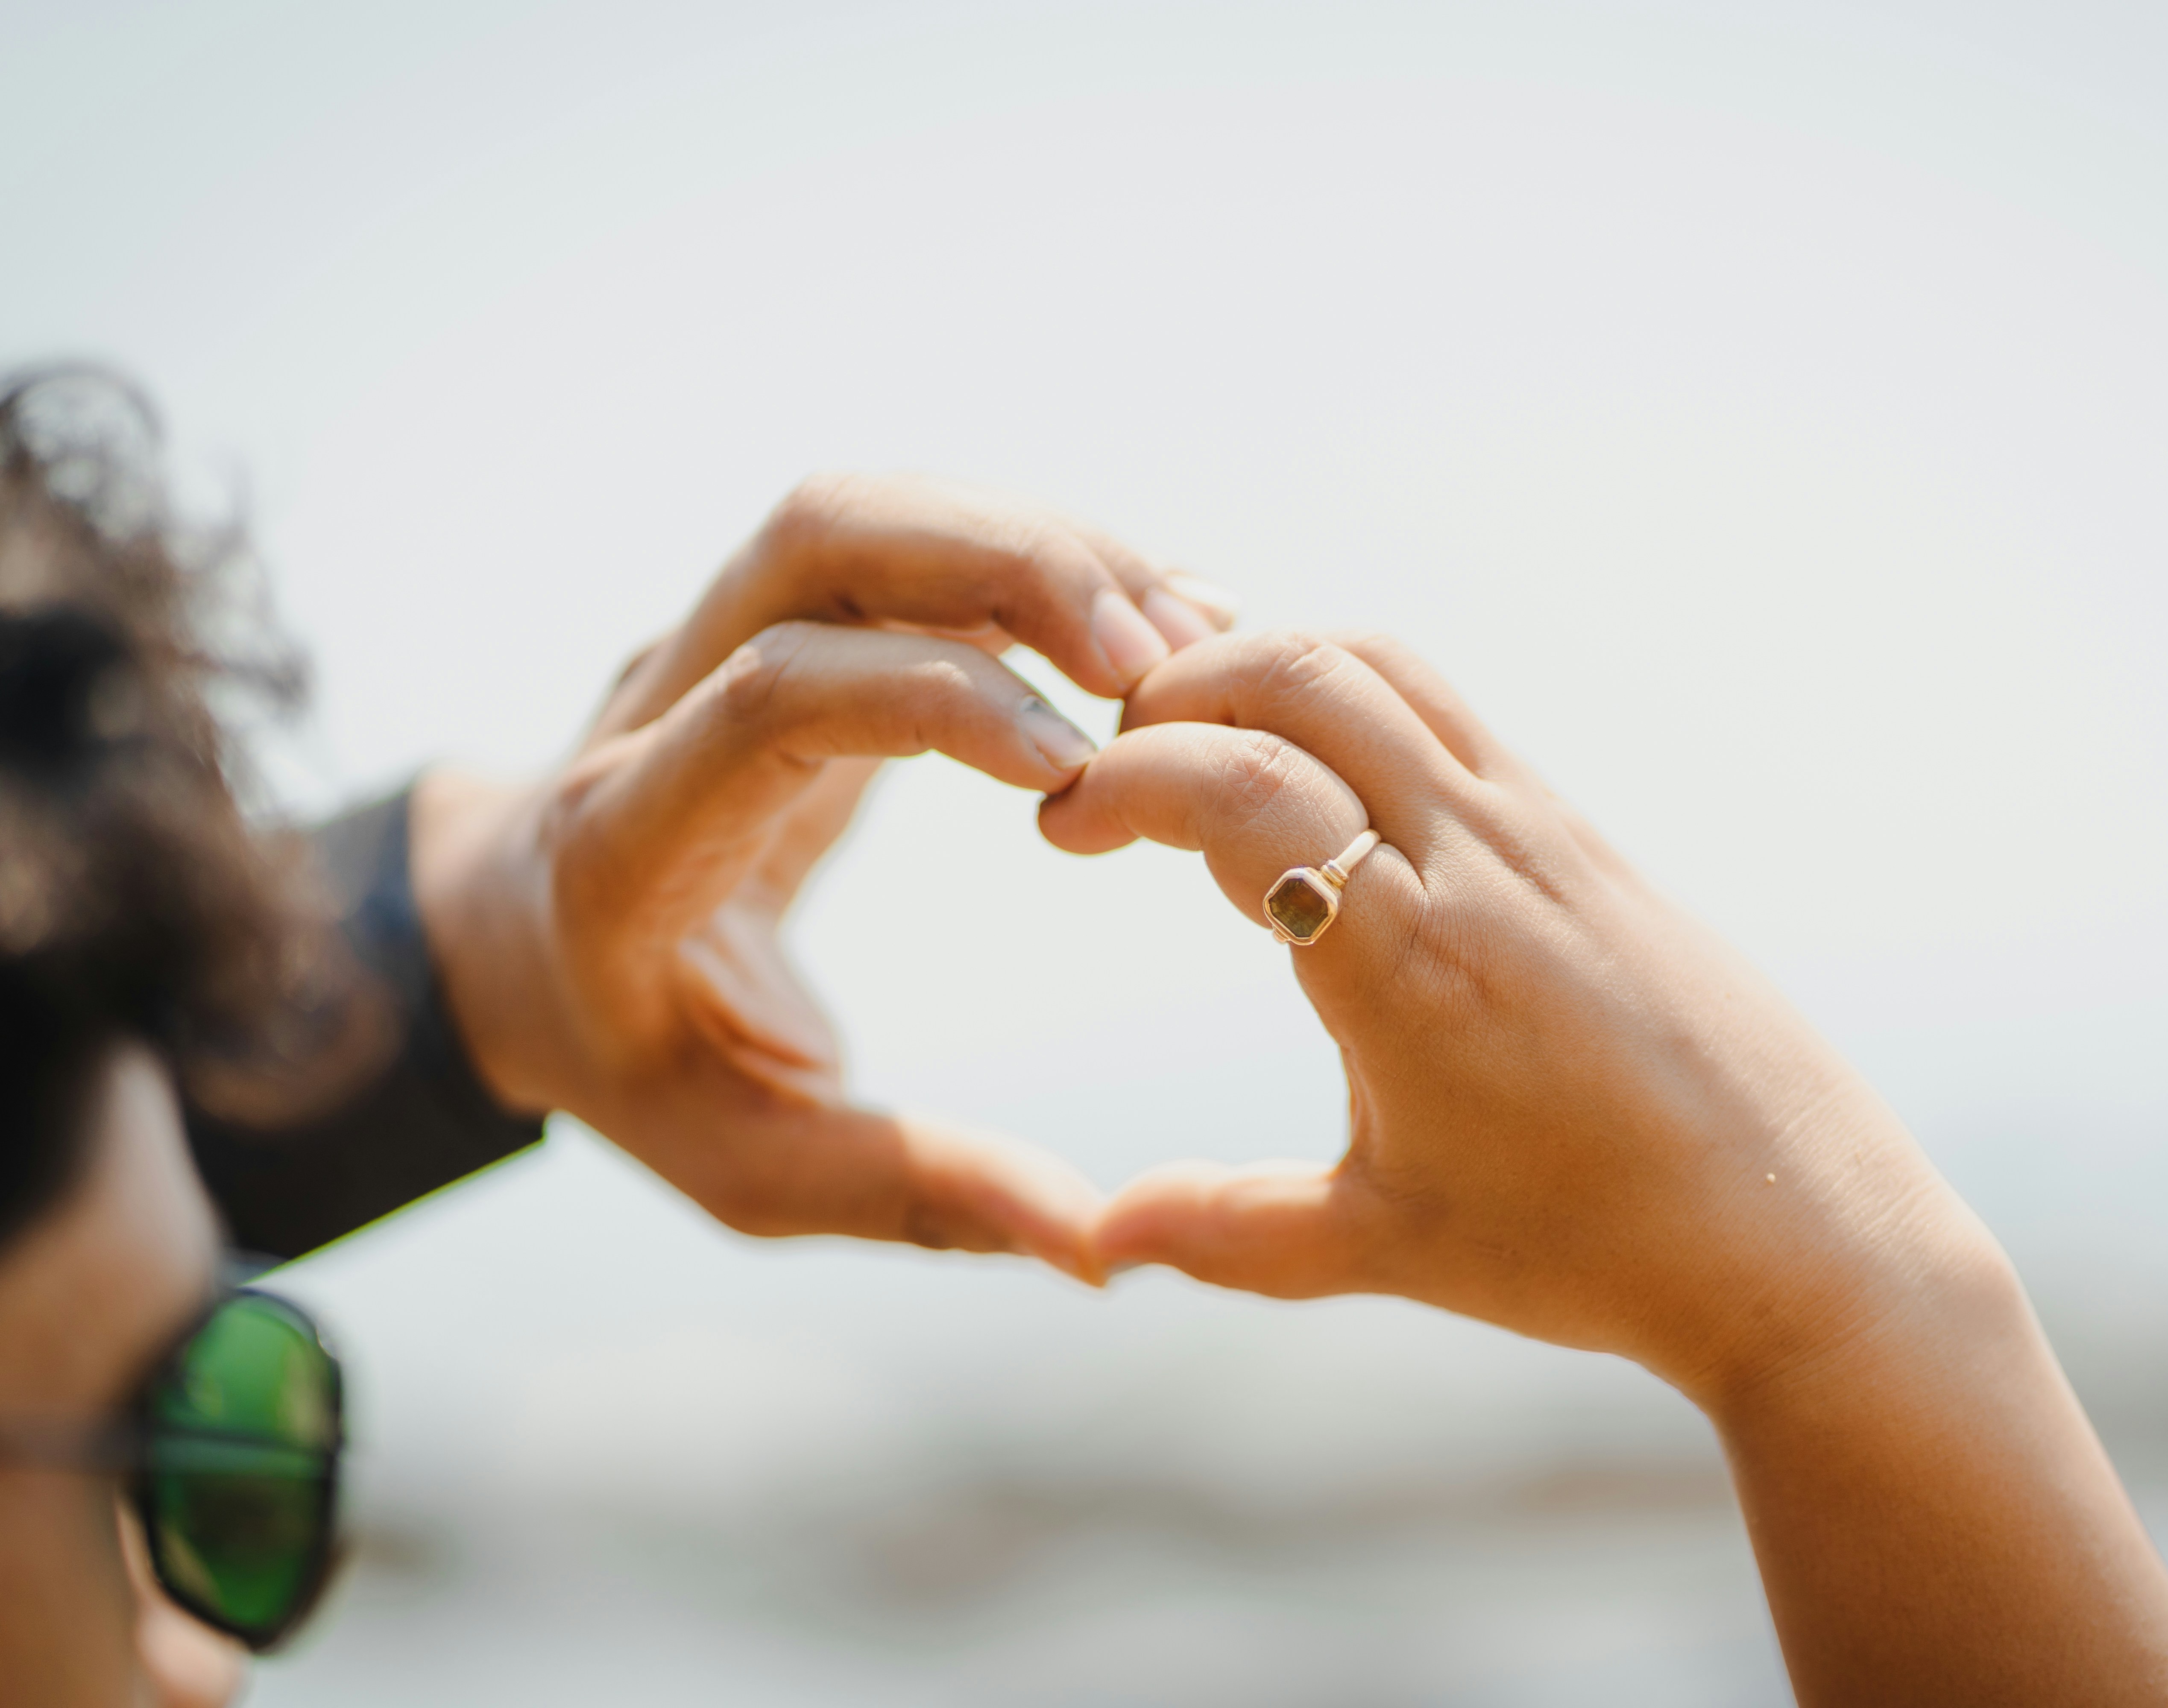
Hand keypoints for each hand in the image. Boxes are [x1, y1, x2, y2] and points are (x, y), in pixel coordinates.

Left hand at [410, 476, 1232, 1276]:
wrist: (516, 943)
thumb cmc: (632, 1063)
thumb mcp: (747, 1166)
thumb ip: (907, 1193)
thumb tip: (1088, 1248)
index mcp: (632, 835)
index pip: (774, 695)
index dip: (933, 701)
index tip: (1074, 764)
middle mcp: (658, 698)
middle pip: (818, 536)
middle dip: (1003, 560)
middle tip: (1160, 655)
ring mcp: (713, 631)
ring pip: (866, 513)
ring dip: (1036, 544)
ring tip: (1187, 631)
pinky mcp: (780, 612)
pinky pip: (904, 542)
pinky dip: (1031, 559)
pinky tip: (1146, 624)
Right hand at [1040, 625, 1958, 1374]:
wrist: (1800, 1231)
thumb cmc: (1595, 1246)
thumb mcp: (1387, 1242)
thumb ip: (1228, 1228)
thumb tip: (1099, 1240)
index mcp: (1409, 958)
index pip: (1240, 782)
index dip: (1122, 779)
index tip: (1062, 827)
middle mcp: (1477, 860)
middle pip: (1306, 668)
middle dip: (1176, 685)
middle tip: (1111, 758)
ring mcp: (1542, 829)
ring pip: (1386, 662)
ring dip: (1269, 663)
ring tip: (1198, 738)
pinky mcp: (1584, 831)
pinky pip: (1450, 709)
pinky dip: (1354, 693)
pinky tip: (1316, 768)